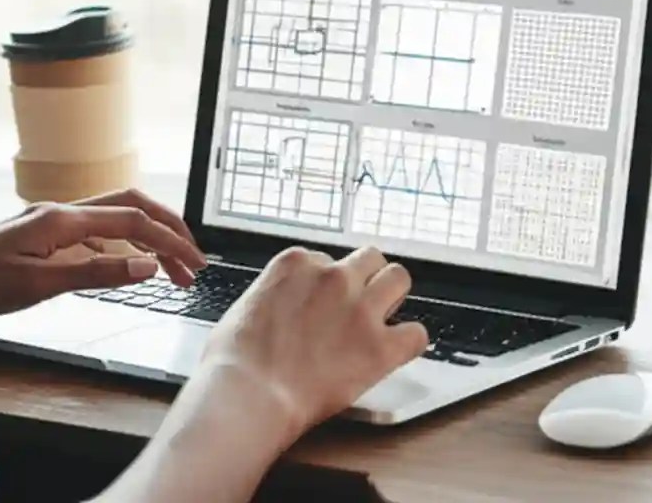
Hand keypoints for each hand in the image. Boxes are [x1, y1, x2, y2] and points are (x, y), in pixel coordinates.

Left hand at [0, 189, 206, 329]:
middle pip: (128, 207)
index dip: (169, 242)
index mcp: (61, 219)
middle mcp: (57, 213)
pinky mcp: (37, 239)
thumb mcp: (38, 285)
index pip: (132, 222)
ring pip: (110, 220)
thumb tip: (147, 266)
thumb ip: (96, 274)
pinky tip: (123, 270)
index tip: (194, 266)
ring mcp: (46, 224)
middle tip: (192, 261)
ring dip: (144, 239)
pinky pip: (90, 235)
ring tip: (168, 269)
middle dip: (166, 229)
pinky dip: (118, 249)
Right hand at [204, 246, 428, 435]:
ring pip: (399, 278)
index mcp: (296, 264)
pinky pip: (417, 333)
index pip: (325, 259)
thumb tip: (278, 311)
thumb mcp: (244, 308)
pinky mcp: (381, 346)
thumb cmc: (234, 361)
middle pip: (369, 258)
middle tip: (357, 304)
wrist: (249, 394)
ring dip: (391, 296)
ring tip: (380, 319)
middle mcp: (333, 277)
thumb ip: (272, 298)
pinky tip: (394, 351)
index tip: (321, 303)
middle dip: (366, 278)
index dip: (325, 284)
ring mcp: (360, 309)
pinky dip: (408, 342)